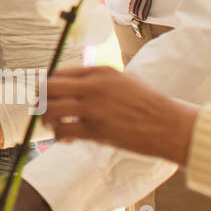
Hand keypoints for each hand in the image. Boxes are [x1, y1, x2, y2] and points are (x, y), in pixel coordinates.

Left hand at [41, 65, 198, 164]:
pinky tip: (66, 139)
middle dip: (41, 100)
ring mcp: (94, 107)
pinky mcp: (96, 129)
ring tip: (52, 125)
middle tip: (41, 110)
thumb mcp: (125, 80)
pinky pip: (64, 130)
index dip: (49, 85)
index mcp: (100, 72)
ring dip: (46, 119)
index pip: (60, 73)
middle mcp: (93, 86)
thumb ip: (100, 80)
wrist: (169, 125)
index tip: (48, 95)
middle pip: (49, 87)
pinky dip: (59, 135)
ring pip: (52, 108)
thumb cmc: (150, 105)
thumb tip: (77, 86)